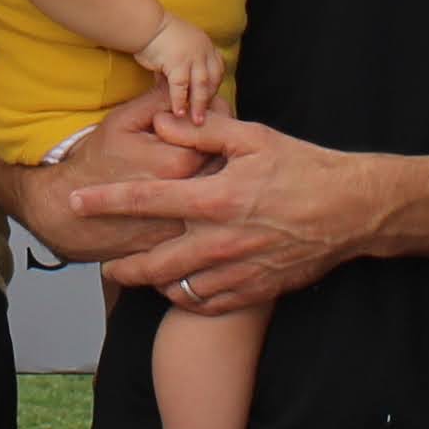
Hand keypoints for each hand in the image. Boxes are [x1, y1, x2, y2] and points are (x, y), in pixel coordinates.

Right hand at [0, 93, 210, 265]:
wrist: (69, 212)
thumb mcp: (124, 121)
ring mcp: (186, 225)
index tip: (209, 115)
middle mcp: (188, 198)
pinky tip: (191, 196)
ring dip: (217, 179)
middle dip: (222, 149)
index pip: (221, 133)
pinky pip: (206, 223)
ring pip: (218, 197)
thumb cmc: (96, 162)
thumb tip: (191, 91)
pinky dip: (204, 208)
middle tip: (207, 140)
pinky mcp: (180, 244)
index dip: (216, 119)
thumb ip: (161, 103)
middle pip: (227, 167)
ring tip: (198, 167)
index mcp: (179, 163)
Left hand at [65, 115, 380, 313]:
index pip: (144, 201)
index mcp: (214, 198)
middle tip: (106, 267)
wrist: (352, 210)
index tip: (76, 203)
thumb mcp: (254, 138)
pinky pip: (209, 305)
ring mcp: (238, 270)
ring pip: (178, 290)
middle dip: (121, 268)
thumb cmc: (303, 168)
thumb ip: (203, 133)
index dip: (104, 202)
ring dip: (155, 286)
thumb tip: (163, 123)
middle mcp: (220, 240)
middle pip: (152, 264)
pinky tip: (182, 289)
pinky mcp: (256, 290)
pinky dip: (188, 300)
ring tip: (144, 277)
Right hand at [134, 10, 223, 120]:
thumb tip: (176, 90)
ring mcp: (192, 55)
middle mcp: (203, 49)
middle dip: (209, 100)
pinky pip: (181, 86)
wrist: (143, 24)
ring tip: (196, 121)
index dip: (214, 86)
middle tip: (206, 118)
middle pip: (212, 79)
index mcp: (205, 45)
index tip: (209, 100)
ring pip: (201, 85)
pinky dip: (180, 101)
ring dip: (199, 105)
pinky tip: (178, 113)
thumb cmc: (155, 36)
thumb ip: (180, 68)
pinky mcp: (178, 62)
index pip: (217, 69)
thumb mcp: (176, 50)